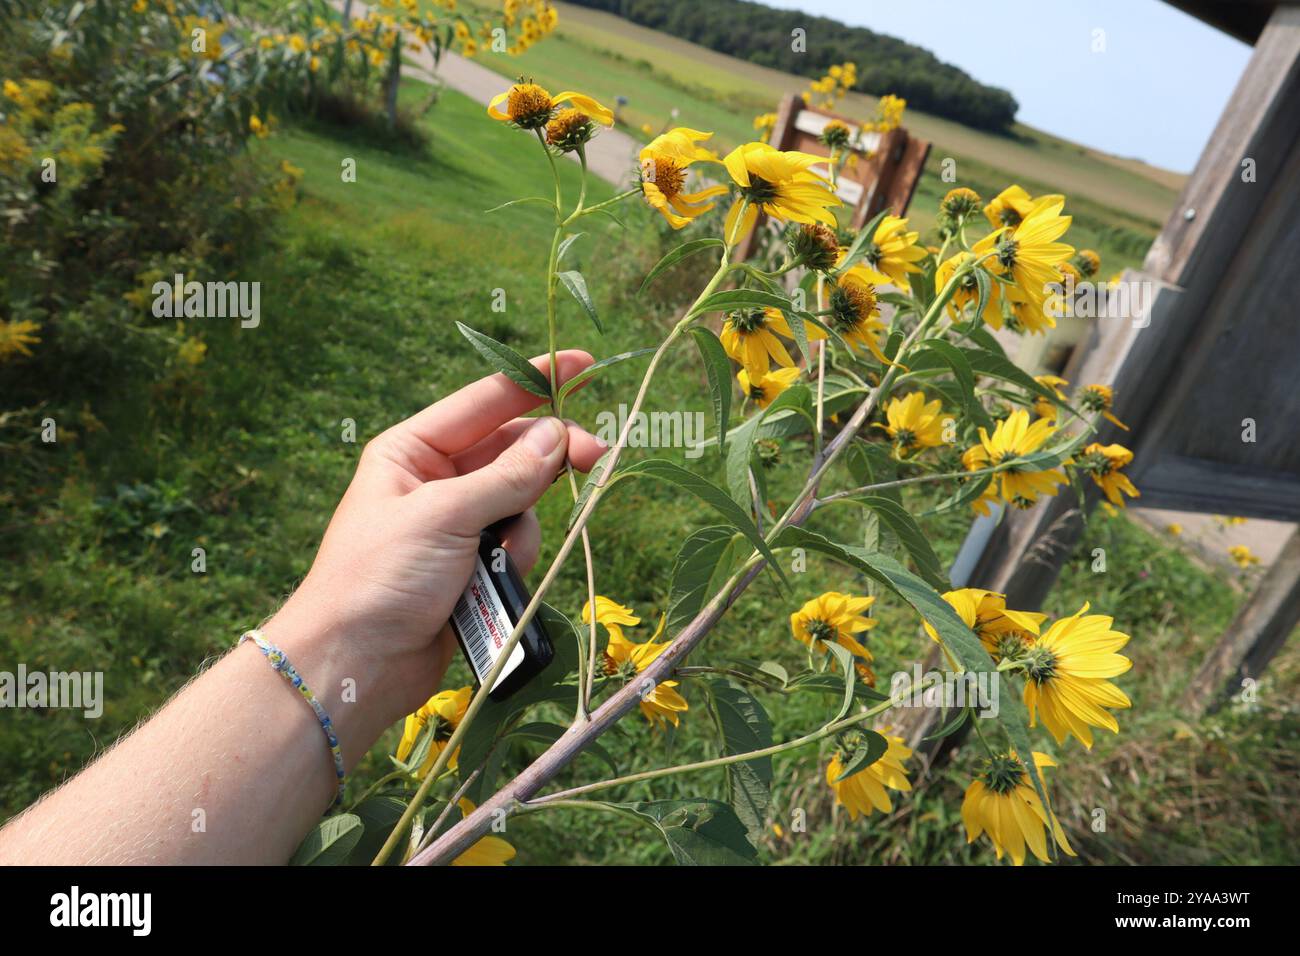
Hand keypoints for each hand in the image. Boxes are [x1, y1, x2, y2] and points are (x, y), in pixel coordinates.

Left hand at [265, 350, 605, 753]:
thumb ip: (507, 476)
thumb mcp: (444, 516)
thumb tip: (558, 436)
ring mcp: (455, 525)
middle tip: (598, 458)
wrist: (354, 665)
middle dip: (550, 457)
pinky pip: (516, 544)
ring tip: (501, 557)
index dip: (535, 381)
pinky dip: (516, 560)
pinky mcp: (472, 567)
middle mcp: (435, 481)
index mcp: (412, 451)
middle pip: (512, 450)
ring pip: (522, 502)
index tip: (584, 365)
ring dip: (523, 525)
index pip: (485, 402)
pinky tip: (496, 583)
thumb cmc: (380, 578)